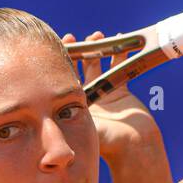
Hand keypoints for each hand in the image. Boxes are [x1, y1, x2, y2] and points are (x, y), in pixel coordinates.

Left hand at [62, 30, 161, 162]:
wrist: (135, 148)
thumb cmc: (110, 143)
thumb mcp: (85, 129)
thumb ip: (70, 118)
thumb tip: (46, 110)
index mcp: (75, 104)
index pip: (62, 78)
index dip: (60, 61)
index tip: (60, 45)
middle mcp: (88, 96)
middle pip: (78, 67)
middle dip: (76, 50)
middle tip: (73, 36)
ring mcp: (104, 92)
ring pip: (98, 64)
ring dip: (97, 48)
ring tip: (97, 35)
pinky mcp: (121, 91)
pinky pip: (119, 67)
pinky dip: (120, 53)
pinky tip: (119, 38)